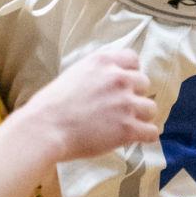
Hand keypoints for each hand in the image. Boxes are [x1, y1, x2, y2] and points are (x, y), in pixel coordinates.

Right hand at [26, 48, 158, 162]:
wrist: (45, 128)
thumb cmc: (50, 104)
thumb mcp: (75, 74)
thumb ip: (97, 73)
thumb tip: (107, 79)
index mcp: (104, 61)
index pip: (133, 58)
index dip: (131, 72)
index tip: (125, 84)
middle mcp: (119, 78)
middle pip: (144, 83)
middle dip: (135, 95)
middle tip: (121, 107)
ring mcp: (125, 103)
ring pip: (150, 108)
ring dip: (141, 116)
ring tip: (130, 124)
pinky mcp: (127, 128)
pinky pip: (151, 131)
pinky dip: (146, 135)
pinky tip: (139, 137)